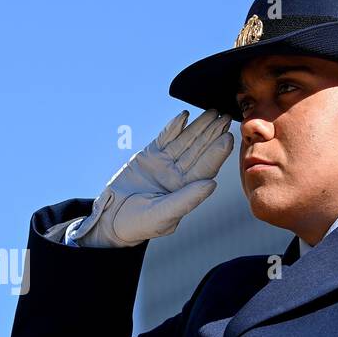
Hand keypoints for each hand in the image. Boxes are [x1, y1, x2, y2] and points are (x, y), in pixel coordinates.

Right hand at [70, 109, 233, 247]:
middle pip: (199, 151)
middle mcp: (179, 175)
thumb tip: (212, 184)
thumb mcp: (161, 215)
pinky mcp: (150, 156)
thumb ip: (186, 200)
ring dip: (198, 126)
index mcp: (186, 190)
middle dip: (212, 134)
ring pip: (185, 142)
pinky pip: (164, 138)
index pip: (205, 169)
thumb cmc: (137, 224)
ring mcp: (165, 164)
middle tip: (226, 116)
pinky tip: (184, 116)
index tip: (227, 138)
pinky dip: (173, 127)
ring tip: (211, 112)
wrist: (109, 218)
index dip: (217, 153)